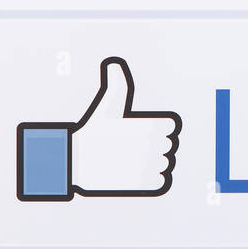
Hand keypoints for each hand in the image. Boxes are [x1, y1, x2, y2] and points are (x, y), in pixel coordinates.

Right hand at [16, 57, 180, 199]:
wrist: (77, 161)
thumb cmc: (94, 132)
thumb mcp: (106, 105)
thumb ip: (117, 85)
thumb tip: (114, 65)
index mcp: (145, 124)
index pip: (170, 127)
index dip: (160, 129)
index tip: (147, 131)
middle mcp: (148, 145)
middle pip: (169, 145)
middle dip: (157, 145)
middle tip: (138, 146)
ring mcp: (146, 165)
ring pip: (165, 163)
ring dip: (155, 162)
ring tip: (138, 159)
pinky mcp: (142, 183)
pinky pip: (161, 180)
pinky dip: (154, 178)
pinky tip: (140, 172)